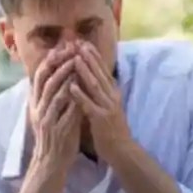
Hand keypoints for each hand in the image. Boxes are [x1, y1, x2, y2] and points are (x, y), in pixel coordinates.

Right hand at [28, 45, 81, 174]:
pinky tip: (80, 89)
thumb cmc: (53, 135)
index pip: (39, 77)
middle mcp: (38, 109)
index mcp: (35, 103)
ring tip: (75, 63)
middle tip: (69, 50)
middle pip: (46, 81)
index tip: (60, 48)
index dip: (49, 61)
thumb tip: (50, 77)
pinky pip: (65, 111)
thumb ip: (47, 97)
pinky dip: (72, 99)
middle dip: (58, 64)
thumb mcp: (45, 113)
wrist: (51, 161)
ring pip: (54, 94)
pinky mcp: (57, 130)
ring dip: (65, 77)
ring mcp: (47, 119)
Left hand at [68, 43, 130, 161]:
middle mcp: (111, 96)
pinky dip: (80, 95)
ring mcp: (107, 107)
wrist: (122, 150)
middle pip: (99, 73)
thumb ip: (100, 92)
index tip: (82, 42)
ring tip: (74, 58)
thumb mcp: (108, 106)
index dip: (93, 55)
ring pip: (94, 85)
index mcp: (112, 92)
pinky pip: (89, 105)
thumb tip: (91, 77)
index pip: (102, 70)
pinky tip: (71, 86)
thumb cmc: (111, 129)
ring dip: (84, 70)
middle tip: (77, 42)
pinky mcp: (101, 119)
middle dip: (88, 57)